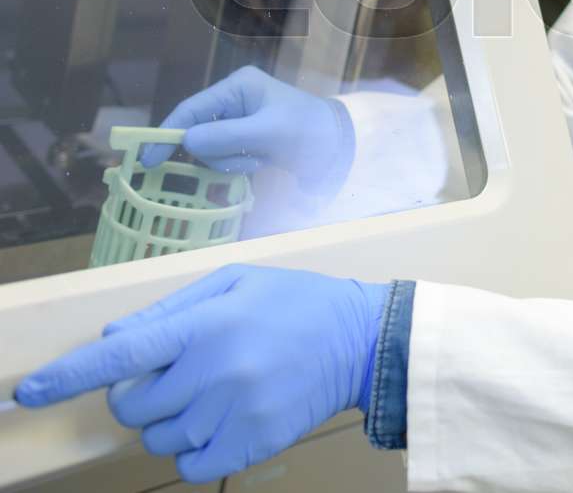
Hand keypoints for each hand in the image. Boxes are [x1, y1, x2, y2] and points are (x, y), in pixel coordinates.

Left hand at [15, 266, 388, 482]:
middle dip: (139, 396)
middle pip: (134, 407)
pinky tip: (216, 425)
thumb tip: (114, 340)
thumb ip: (171, 310)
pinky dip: (192, 451)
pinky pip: (192, 465)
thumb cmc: (296, 303)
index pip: (123, 355)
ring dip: (169, 422)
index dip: (68, 377)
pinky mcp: (255, 441)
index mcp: (208, 325)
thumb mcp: (236, 283)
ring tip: (208, 395)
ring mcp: (237, 410)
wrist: (363, 339)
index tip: (28, 393)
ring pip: (161, 438)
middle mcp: (217, 370)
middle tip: (174, 377)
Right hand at [147, 66, 353, 193]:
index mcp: (239, 86)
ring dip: (232, 162)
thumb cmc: (308, 133)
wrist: (341, 149)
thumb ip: (225, 137)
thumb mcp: (267, 134)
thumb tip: (186, 142)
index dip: (167, 133)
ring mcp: (241, 120)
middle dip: (218, 153)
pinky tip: (263, 162)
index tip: (148, 160)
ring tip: (262, 159)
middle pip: (199, 132)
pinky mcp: (247, 139)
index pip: (192, 109)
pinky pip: (226, 157)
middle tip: (246, 159)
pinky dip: (239, 166)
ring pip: (211, 149)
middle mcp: (236, 99)